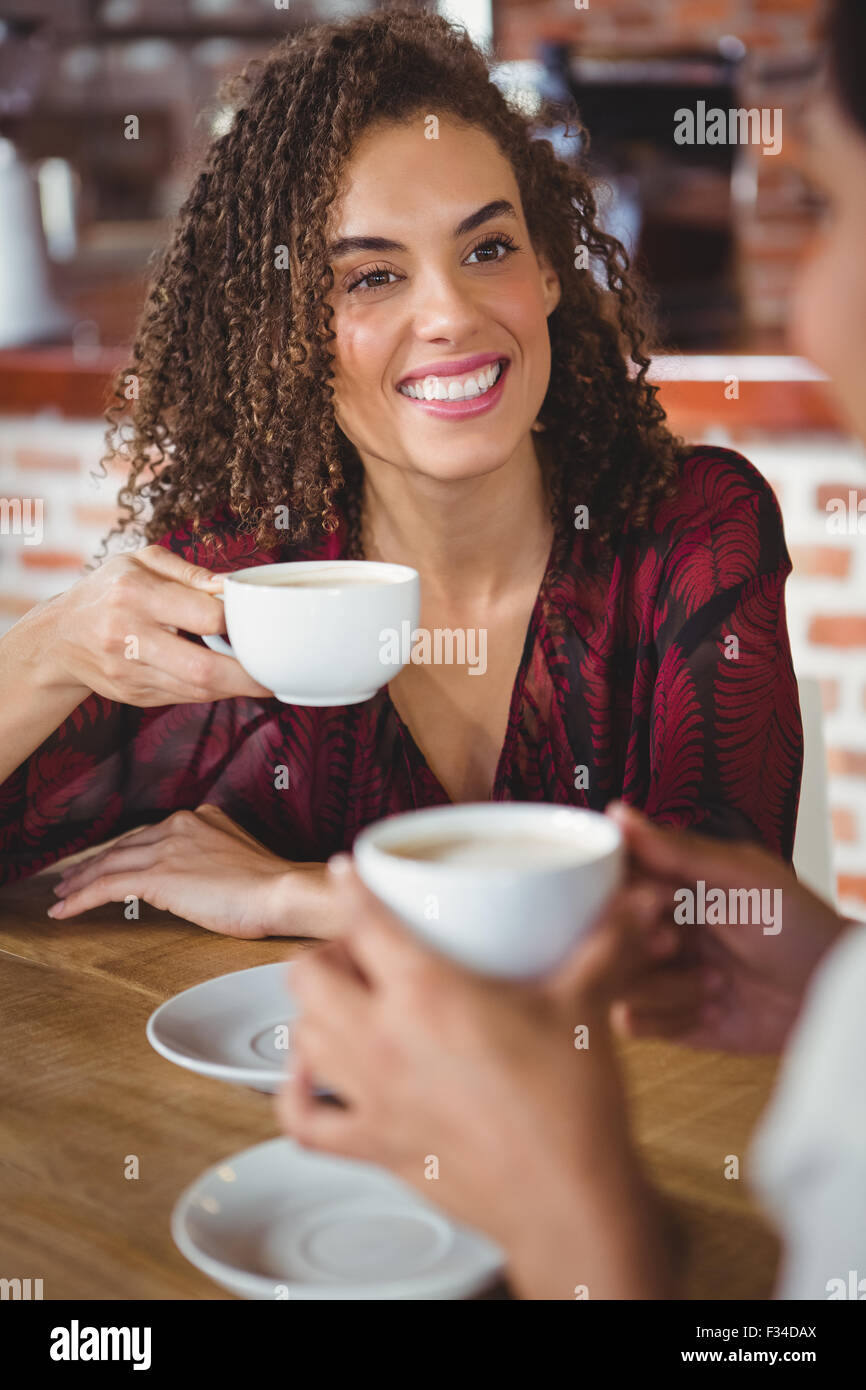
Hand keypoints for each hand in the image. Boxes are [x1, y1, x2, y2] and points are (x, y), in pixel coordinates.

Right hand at [36, 544, 272, 705]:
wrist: (59, 636)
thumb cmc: (110, 589)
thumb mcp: (141, 561)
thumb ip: (188, 572)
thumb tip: (231, 586)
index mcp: (134, 593)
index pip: (203, 615)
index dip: (237, 621)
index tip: (258, 621)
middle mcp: (127, 635)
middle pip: (202, 667)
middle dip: (248, 675)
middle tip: (277, 672)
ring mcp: (128, 671)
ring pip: (196, 690)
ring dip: (236, 688)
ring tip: (263, 677)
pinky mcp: (133, 695)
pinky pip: (185, 698)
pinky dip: (213, 691)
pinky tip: (229, 680)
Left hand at [47, 805, 325, 938]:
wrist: (279, 890)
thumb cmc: (268, 885)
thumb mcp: (236, 858)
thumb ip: (209, 857)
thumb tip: (191, 878)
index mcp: (199, 818)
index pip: (147, 835)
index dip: (122, 851)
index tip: (107, 862)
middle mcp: (179, 825)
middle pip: (123, 845)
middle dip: (93, 863)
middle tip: (70, 878)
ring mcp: (167, 848)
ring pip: (109, 862)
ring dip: (79, 880)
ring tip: (61, 895)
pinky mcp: (158, 875)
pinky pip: (107, 886)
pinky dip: (80, 897)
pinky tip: (65, 909)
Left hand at [276, 859, 672, 1298]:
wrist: (568, 1202)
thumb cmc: (571, 1110)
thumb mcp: (585, 1005)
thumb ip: (607, 944)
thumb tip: (636, 904)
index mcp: (428, 993)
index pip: (363, 921)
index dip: (350, 889)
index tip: (347, 872)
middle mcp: (383, 1040)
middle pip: (309, 975)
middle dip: (328, 953)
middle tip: (362, 950)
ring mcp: (371, 1096)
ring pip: (301, 1037)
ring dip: (312, 1012)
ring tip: (343, 1000)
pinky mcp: (374, 1145)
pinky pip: (304, 1120)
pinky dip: (296, 1093)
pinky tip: (313, 1075)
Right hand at [606, 803, 846, 1052]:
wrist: (834, 991)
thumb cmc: (799, 925)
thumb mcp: (740, 877)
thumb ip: (676, 851)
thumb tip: (619, 814)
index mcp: (670, 887)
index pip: (610, 886)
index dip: (616, 900)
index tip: (646, 905)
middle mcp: (660, 929)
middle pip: (603, 939)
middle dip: (637, 947)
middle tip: (676, 944)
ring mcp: (664, 975)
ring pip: (615, 983)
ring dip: (662, 987)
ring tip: (714, 981)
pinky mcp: (673, 1020)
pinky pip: (634, 1024)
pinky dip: (665, 1020)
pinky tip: (707, 1010)